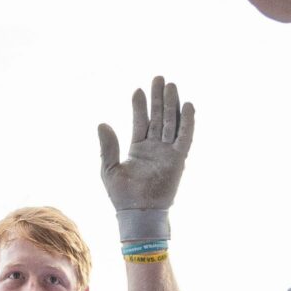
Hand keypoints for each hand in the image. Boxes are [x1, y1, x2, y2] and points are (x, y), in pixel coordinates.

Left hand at [97, 76, 195, 240]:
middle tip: (159, 78)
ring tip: (171, 85)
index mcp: (138, 149)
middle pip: (157, 117)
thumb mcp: (110, 169)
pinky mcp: (178, 160)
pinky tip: (187, 105)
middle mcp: (154, 148)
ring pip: (170, 122)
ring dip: (171, 104)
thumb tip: (102, 123)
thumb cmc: (122, 196)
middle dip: (158, 98)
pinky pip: (185, 137)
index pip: (140, 121)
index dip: (139, 106)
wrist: (138, 213)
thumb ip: (108, 146)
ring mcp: (167, 153)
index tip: (138, 89)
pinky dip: (187, 122)